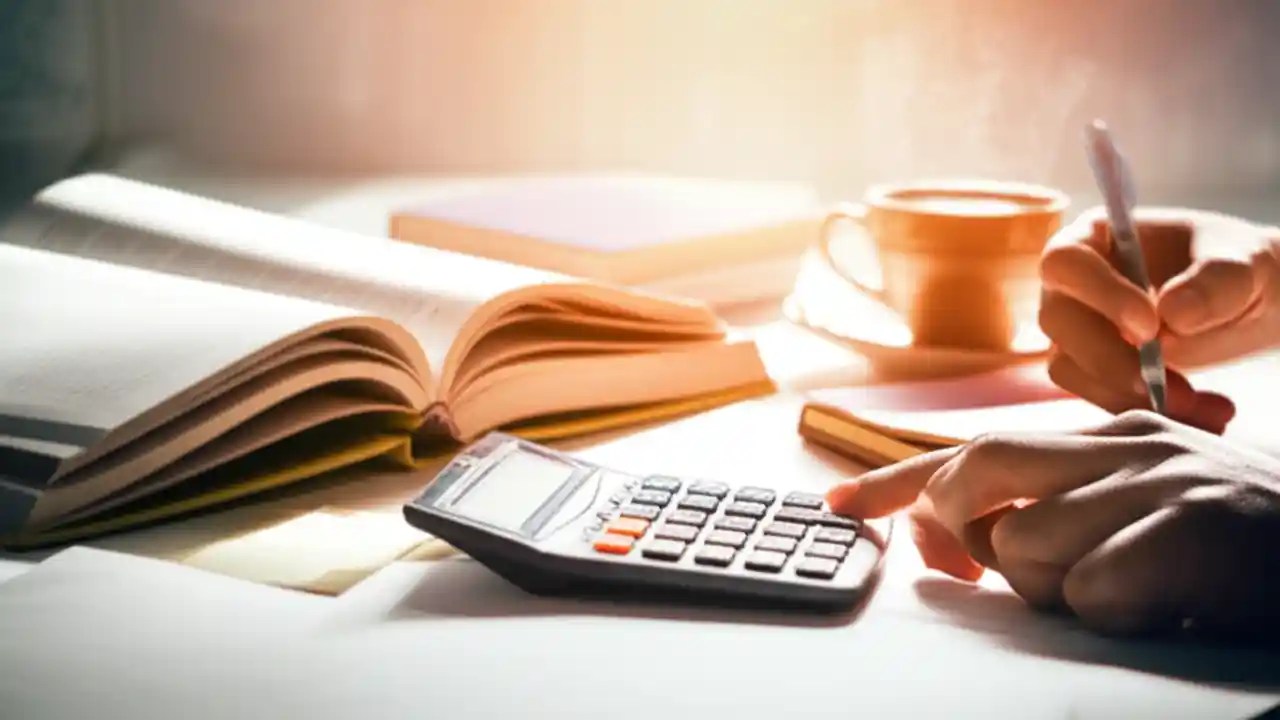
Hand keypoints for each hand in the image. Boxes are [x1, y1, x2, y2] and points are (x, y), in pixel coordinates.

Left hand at [827, 411, 1279, 637]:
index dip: (899, 479)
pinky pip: (1090, 592)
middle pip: (979, 472)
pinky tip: (1159, 603)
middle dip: (963, 526)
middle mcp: (1124, 449)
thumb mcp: (1138, 507)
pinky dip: (1109, 614)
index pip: (975, 447)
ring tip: (1126, 585)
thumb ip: (1052, 509)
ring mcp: (1156, 487)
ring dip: (1054, 589)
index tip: (839, 504)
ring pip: (1025, 545)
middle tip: (992, 561)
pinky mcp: (1186, 536)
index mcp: (1108, 437)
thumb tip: (950, 537)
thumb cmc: (1230, 544)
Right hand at [1038, 206, 1279, 433]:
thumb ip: (1215, 282)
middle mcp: (1075, 283)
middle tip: (1173, 387)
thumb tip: (1173, 316)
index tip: (1149, 327)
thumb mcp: (1244, 263)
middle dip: (1111, 361)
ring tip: (1202, 406)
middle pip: (1059, 322)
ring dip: (1131, 397)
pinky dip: (1146, 412)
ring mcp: (1078, 328)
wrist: (1250, 305)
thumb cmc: (1238, 266)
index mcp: (1097, 236)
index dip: (1098, 295)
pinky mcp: (1093, 369)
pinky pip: (1098, 397)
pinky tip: (1204, 412)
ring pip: (1071, 368)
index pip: (1066, 262)